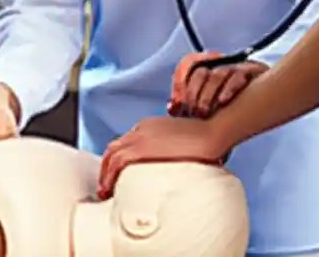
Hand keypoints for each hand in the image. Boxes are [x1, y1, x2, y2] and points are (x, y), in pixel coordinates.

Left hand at [97, 115, 228, 198]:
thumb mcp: (182, 144)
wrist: (213, 133)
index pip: (126, 143)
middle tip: (107, 187)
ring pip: (111, 155)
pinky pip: (117, 162)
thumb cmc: (206, 142)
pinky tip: (110, 190)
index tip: (118, 177)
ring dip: (105, 174)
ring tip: (106, 192)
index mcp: (149, 126)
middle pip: (114, 148)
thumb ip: (170, 152)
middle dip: (107, 167)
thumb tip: (170, 169)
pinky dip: (109, 176)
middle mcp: (141, 128)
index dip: (118, 161)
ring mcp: (140, 136)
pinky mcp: (142, 148)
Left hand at [169, 53, 267, 117]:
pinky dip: (229, 89)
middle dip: (193, 94)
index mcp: (206, 65)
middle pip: (200, 72)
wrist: (267, 98)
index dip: (180, 84)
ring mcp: (236, 65)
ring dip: (208, 95)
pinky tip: (223, 102)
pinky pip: (238, 76)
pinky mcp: (252, 70)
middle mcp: (220, 63)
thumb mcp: (207, 102)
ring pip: (217, 75)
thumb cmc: (231, 102)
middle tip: (192, 113)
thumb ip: (189, 103)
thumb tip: (172, 108)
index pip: (187, 64)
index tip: (176, 105)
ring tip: (204, 113)